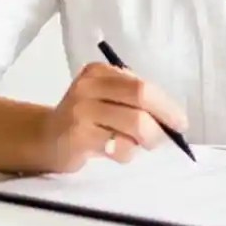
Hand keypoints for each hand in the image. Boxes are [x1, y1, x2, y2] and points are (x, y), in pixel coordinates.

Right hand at [38, 62, 188, 172]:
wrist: (45, 138)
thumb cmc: (86, 119)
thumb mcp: (104, 98)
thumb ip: (132, 100)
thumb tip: (171, 117)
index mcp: (99, 72)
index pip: (141, 84)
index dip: (166, 104)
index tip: (180, 121)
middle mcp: (89, 86)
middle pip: (140, 96)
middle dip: (163, 118)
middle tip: (171, 135)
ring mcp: (81, 111)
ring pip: (134, 123)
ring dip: (147, 140)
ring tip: (141, 145)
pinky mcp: (77, 137)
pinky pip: (117, 146)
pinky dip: (127, 153)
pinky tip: (118, 152)